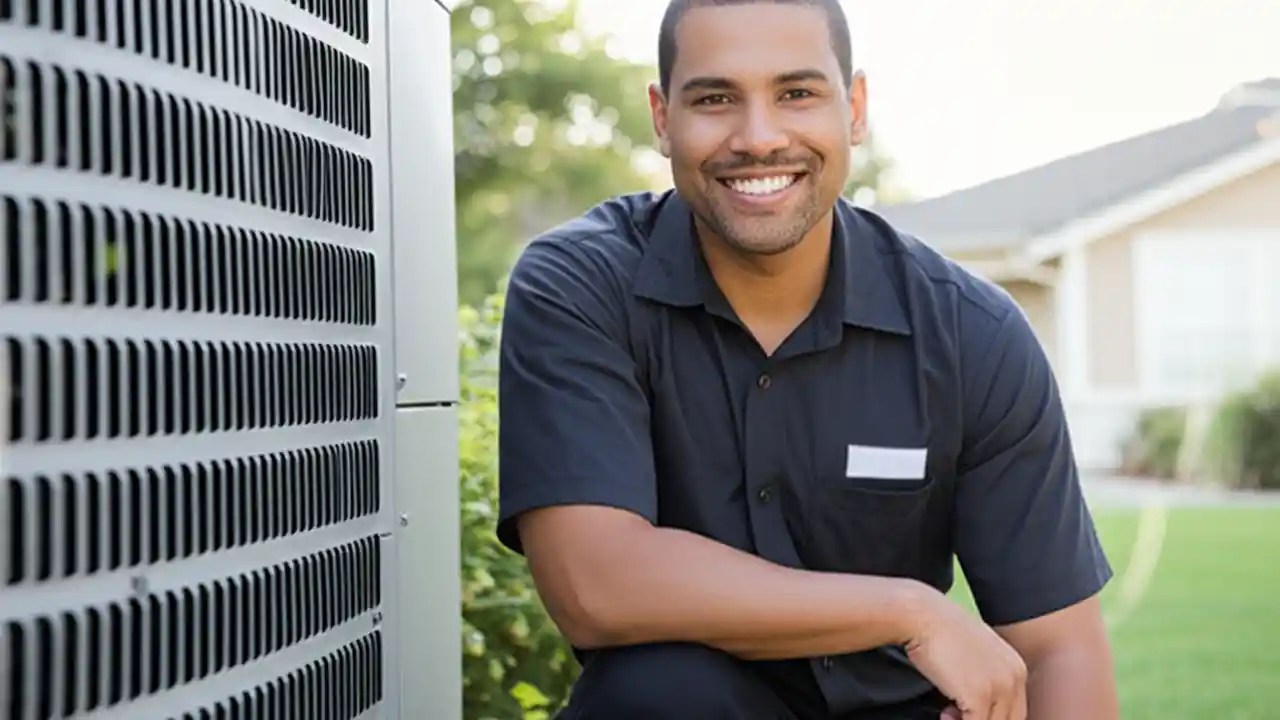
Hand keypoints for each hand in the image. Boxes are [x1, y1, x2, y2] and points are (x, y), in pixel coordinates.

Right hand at [904, 592, 1027, 719]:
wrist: (921, 615)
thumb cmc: (938, 630)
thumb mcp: (973, 652)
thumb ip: (984, 675)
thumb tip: (975, 700)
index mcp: (1017, 668)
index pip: (1015, 710)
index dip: (990, 716)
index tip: (965, 711)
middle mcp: (1015, 678)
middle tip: (955, 714)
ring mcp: (1000, 688)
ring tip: (948, 713)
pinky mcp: (980, 696)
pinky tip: (944, 713)